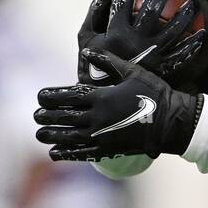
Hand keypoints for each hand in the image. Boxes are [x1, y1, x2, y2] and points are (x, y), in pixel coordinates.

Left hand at [36, 49, 202, 161]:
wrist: (172, 121)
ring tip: (39, 135)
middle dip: (48, 116)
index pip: (69, 96)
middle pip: (65, 117)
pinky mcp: (110, 148)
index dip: (52, 97)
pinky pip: (83, 153)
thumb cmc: (154, 93)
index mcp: (102, 97)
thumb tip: (86, 53)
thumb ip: (108, 62)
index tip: (39, 97)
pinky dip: (68, 154)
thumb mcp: (133, 71)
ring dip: (53, 135)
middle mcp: (98, 117)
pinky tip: (55, 154)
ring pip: (70, 136)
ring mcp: (102, 135)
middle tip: (35, 116)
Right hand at [78, 0, 204, 83]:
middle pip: (150, 11)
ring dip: (184, 15)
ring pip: (173, 31)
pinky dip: (192, 45)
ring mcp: (150, 55)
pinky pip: (180, 56)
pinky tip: (201, 34)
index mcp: (116, 33)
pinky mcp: (160, 68)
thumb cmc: (93, 63)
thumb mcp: (85, 37)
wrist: (104, 94)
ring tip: (192, 4)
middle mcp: (135, 42)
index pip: (123, 1)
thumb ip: (95, 12)